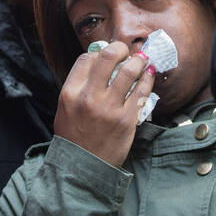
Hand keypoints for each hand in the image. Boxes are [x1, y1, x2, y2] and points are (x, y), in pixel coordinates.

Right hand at [53, 41, 155, 169]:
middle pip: (108, 57)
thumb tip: (97, 60)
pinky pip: (141, 91)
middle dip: (120, 48)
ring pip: (129, 70)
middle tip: (126, 50)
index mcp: (70, 93)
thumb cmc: (74, 137)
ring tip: (142, 59)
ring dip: (139, 60)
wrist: (82, 168)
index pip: (87, 59)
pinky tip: (149, 74)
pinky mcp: (127, 120)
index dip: (99, 52)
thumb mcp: (66, 108)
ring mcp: (109, 109)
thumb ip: (78, 85)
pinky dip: (148, 78)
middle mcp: (89, 98)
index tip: (108, 55)